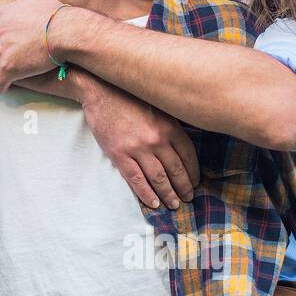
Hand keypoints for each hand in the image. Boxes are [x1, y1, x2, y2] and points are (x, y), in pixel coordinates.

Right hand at [80, 81, 199, 209]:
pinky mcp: (119, 155)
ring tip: (174, 204)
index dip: (193, 172)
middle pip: (176, 170)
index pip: (188, 155)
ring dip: (168, 194)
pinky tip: (153, 203)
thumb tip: (183, 146)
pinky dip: (146, 194)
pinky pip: (136, 180)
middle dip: (184, 187)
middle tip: (188, 198)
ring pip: (158, 178)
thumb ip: (171, 125)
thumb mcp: (158, 106)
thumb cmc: (129, 97)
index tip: (195, 182)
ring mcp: (137, 148)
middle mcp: (156, 139)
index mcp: (169, 126)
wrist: (100, 91)